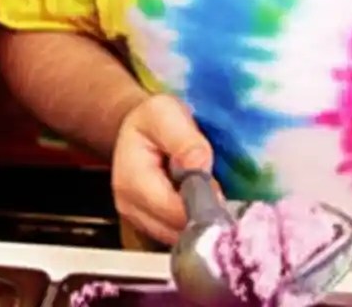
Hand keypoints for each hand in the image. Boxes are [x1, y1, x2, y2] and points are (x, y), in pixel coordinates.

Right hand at [111, 94, 215, 245]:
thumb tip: (199, 164)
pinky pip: (178, 235)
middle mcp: (129, 207)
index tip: (222, 192)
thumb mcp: (166, 113)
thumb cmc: (153, 119)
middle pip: (176, 230)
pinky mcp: (150, 226)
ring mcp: (138, 220)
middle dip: (203, 216)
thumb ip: (182, 138)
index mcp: (132, 180)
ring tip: (211, 196)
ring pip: (179, 237)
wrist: (140, 127)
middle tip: (222, 194)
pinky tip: (202, 203)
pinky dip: (194, 223)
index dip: (202, 205)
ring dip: (200, 222)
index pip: (173, 211)